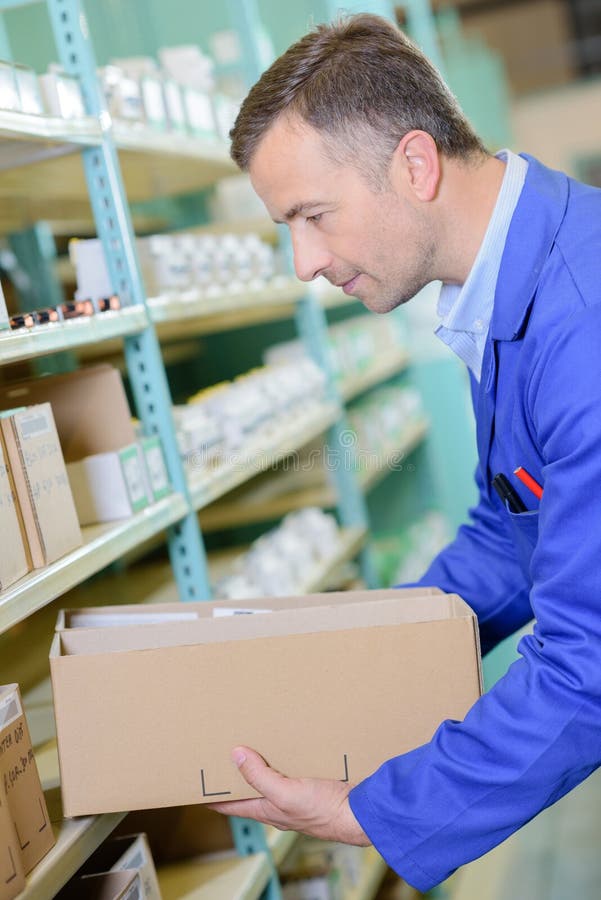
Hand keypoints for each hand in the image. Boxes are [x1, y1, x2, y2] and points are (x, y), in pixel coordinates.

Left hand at [207, 746, 370, 845]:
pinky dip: (284, 756)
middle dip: (236, 773)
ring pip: (271, 776)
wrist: (361, 812)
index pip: (231, 805)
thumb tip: (235, 755)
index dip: (212, 796)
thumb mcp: (286, 793)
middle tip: (222, 752)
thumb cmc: (324, 811)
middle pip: (250, 788)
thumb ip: (259, 776)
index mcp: (267, 809)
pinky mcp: (313, 783)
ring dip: (261, 761)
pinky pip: (292, 768)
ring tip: (251, 740)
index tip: (196, 784)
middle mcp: (278, 803)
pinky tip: (287, 741)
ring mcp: (296, 794)